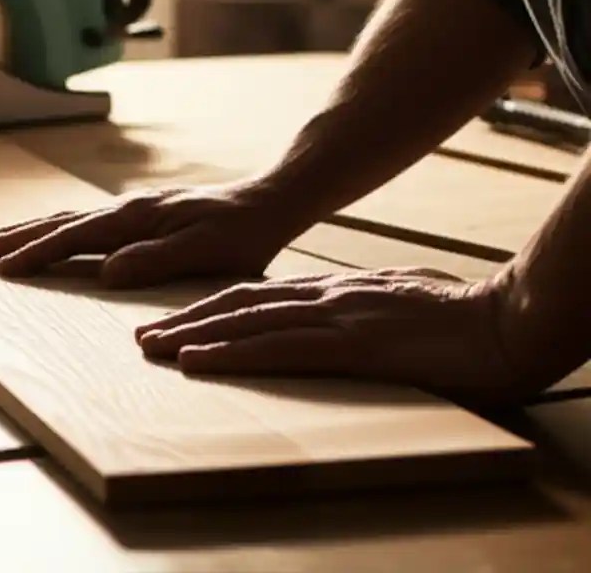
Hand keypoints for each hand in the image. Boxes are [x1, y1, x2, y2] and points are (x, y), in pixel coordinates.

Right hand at [0, 182, 304, 287]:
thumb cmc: (244, 233)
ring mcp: (127, 210)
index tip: (1, 268)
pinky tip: (39, 236)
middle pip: (54, 224)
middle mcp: (124, 210)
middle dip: (9, 238)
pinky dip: (48, 229)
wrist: (270, 199)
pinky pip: (77, 222)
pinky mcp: (134, 216)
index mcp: (136, 220)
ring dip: (21, 231)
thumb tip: (107, 270)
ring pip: (61, 220)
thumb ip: (158, 259)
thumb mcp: (209, 251)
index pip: (74, 239)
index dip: (36, 254)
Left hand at [135, 267, 536, 405]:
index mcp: (337, 291)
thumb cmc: (459, 321)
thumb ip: (360, 314)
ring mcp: (337, 317)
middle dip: (189, 319)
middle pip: (241, 304)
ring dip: (195, 335)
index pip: (261, 296)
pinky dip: (231, 354)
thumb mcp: (396, 311)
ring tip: (153, 348)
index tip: (178, 322)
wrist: (507, 321)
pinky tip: (198, 361)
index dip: (214, 308)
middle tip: (146, 337)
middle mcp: (327, 296)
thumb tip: (343, 326)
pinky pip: (279, 348)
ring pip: (249, 322)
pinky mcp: (351, 344)